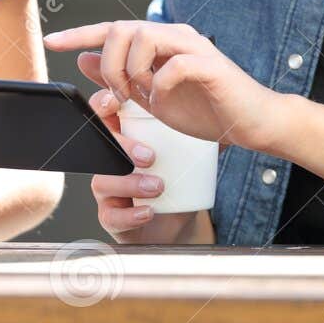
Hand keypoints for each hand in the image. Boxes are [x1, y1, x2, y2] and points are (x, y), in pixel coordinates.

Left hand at [44, 20, 289, 153]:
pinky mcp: (210, 65)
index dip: (79, 34)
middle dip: (108, 64)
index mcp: (158, 41)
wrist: (251, 123)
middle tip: (119, 94)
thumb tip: (83, 60)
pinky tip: (166, 102)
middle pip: (121, 29)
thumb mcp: (151, 97)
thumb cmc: (205, 110)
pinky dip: (162, 85)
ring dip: (132, 72)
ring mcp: (193, 46)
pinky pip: (173, 65)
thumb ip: (121, 78)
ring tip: (141, 97)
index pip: (111, 29)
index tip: (51, 42)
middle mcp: (173, 35)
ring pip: (144, 37)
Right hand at [85, 83, 212, 243]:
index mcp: (124, 136)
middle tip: (150, 157)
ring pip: (103, 182)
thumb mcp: (187, 155)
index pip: (103, 113)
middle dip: (123, 147)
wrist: (177, 220)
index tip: (117, 102)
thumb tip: (222, 123)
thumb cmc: (177, 180)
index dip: (103, 104)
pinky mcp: (111, 217)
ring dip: (130, 184)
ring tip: (157, 187)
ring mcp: (107, 190)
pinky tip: (148, 212)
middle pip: (101, 145)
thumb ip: (201, 136)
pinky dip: (130, 215)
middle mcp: (110, 161)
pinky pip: (111, 216)